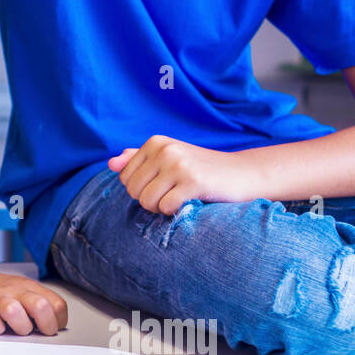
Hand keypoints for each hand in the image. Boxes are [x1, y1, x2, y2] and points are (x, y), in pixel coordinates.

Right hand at [0, 263, 66, 335]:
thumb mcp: (20, 293)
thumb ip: (38, 306)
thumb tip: (54, 327)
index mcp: (28, 288)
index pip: (57, 305)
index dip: (58, 321)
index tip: (48, 328)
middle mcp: (14, 291)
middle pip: (41, 306)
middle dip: (45, 325)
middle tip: (36, 331)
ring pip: (14, 311)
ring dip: (18, 326)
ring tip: (12, 329)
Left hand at [109, 135, 258, 214]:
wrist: (243, 173)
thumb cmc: (202, 169)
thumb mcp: (170, 158)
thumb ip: (139, 159)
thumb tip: (111, 164)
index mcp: (155, 142)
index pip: (125, 178)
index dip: (141, 189)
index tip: (163, 184)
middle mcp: (165, 149)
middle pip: (133, 191)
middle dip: (150, 200)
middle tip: (173, 194)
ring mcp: (179, 164)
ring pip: (147, 201)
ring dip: (162, 208)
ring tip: (181, 198)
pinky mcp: (193, 181)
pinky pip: (166, 207)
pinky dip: (175, 212)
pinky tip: (190, 202)